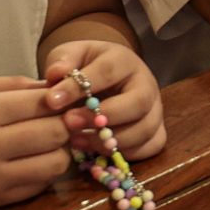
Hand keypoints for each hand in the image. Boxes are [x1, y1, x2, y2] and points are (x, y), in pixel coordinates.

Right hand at [0, 76, 71, 209]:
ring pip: (54, 164)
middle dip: (65, 124)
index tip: (66, 97)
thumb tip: (53, 86)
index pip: (43, 103)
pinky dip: (43, 173)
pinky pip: (36, 188)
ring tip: (48, 142)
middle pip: (55, 133)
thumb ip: (9, 86)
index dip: (62, 99)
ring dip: (60, 151)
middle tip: (63, 119)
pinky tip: (32, 161)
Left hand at [42, 40, 166, 159]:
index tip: (52, 101)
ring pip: (144, 129)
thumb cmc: (85, 68)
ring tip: (76, 140)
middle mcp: (145, 83)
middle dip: (103, 117)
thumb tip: (56, 74)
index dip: (80, 87)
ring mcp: (154, 109)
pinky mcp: (156, 131)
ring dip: (109, 140)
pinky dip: (125, 153)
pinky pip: (151, 147)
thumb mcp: (71, 56)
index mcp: (124, 60)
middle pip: (138, 102)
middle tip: (69, 123)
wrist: (102, 81)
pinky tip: (96, 150)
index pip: (107, 71)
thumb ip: (62, 61)